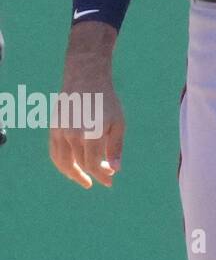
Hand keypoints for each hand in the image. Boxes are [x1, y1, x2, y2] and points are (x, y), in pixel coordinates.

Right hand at [49, 21, 124, 188]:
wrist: (85, 78)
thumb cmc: (106, 101)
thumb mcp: (118, 123)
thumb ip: (115, 148)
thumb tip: (114, 170)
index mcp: (91, 134)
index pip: (94, 165)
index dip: (102, 175)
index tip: (110, 181)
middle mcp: (73, 135)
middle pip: (81, 164)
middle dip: (93, 173)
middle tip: (104, 177)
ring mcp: (60, 132)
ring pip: (63, 163)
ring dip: (74, 174)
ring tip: (85, 180)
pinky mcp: (53, 128)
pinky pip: (54, 153)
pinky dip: (62, 164)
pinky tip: (72, 167)